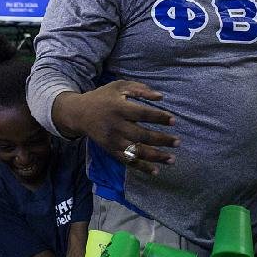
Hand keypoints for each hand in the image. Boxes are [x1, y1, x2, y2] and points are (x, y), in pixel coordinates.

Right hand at [54, 81, 178, 175]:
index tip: (173, 121)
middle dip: (161, 140)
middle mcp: (116, 126)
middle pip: (142, 135)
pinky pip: (127, 161)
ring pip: (136, 151)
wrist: (79, 114)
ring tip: (172, 159)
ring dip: (155, 157)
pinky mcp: (111, 150)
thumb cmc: (103, 97)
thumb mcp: (119, 86)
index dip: (159, 117)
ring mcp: (113, 140)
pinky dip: (141, 167)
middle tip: (178, 142)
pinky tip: (155, 171)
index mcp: (119, 108)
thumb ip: (140, 89)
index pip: (143, 114)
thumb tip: (161, 97)